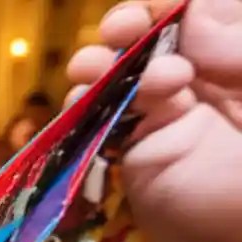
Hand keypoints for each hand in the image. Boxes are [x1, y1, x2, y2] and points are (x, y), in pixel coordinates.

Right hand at [68, 0, 241, 241]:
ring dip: (103, 61)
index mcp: (238, 57)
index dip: (175, 3)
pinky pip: (101, 117)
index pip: (200, 11)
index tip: (166, 4)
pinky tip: (100, 98)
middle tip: (123, 26)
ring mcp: (163, 114)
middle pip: (152, 35)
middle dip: (130, 23)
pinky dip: (90, 101)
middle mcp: (201, 78)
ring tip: (106, 62)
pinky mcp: (133, 151)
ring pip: (120, 72)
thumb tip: (193, 14)